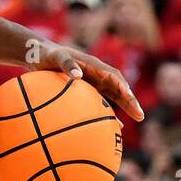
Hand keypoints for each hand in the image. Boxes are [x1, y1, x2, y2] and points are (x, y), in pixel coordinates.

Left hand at [30, 41, 144, 120]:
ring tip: (135, 121)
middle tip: (140, 116)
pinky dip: (107, 111)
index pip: (113, 75)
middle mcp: (98, 73)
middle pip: (119, 87)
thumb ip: (66, 64)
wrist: (40, 56)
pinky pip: (101, 101)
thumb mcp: (56, 57)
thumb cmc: (48, 55)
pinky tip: (112, 125)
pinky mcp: (88, 89)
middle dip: (130, 100)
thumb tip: (78, 76)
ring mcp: (94, 82)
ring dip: (125, 106)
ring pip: (114, 95)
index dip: (122, 86)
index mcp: (93, 64)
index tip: (128, 96)